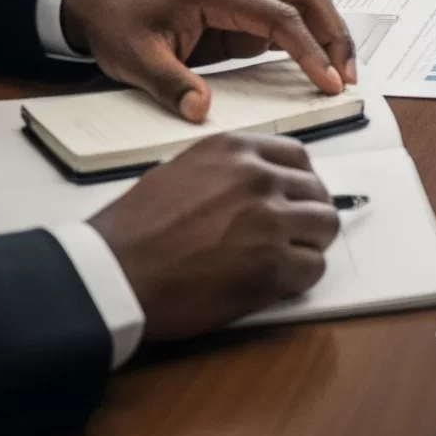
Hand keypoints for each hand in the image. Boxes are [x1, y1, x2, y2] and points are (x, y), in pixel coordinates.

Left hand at [59, 0, 356, 122]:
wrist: (106, 2)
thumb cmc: (121, 23)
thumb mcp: (136, 59)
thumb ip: (171, 85)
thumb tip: (202, 111)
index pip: (282, 18)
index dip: (311, 50)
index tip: (329, 81)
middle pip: (310, 1)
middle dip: (336, 37)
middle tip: (348, 79)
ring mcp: (247, 0)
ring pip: (307, 6)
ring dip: (330, 36)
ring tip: (341, 75)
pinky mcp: (245, 17)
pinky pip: (289, 23)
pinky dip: (311, 42)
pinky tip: (318, 68)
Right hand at [89, 132, 340, 341]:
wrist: (111, 274)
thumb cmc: (134, 229)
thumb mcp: (182, 172)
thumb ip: (227, 172)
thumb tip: (259, 185)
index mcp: (237, 150)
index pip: (298, 159)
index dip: (299, 184)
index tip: (292, 202)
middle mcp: (260, 177)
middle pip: (317, 192)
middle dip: (308, 215)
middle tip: (291, 238)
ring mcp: (270, 220)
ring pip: (325, 227)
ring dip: (310, 245)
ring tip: (285, 261)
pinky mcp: (271, 267)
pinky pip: (312, 268)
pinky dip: (300, 278)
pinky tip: (276, 285)